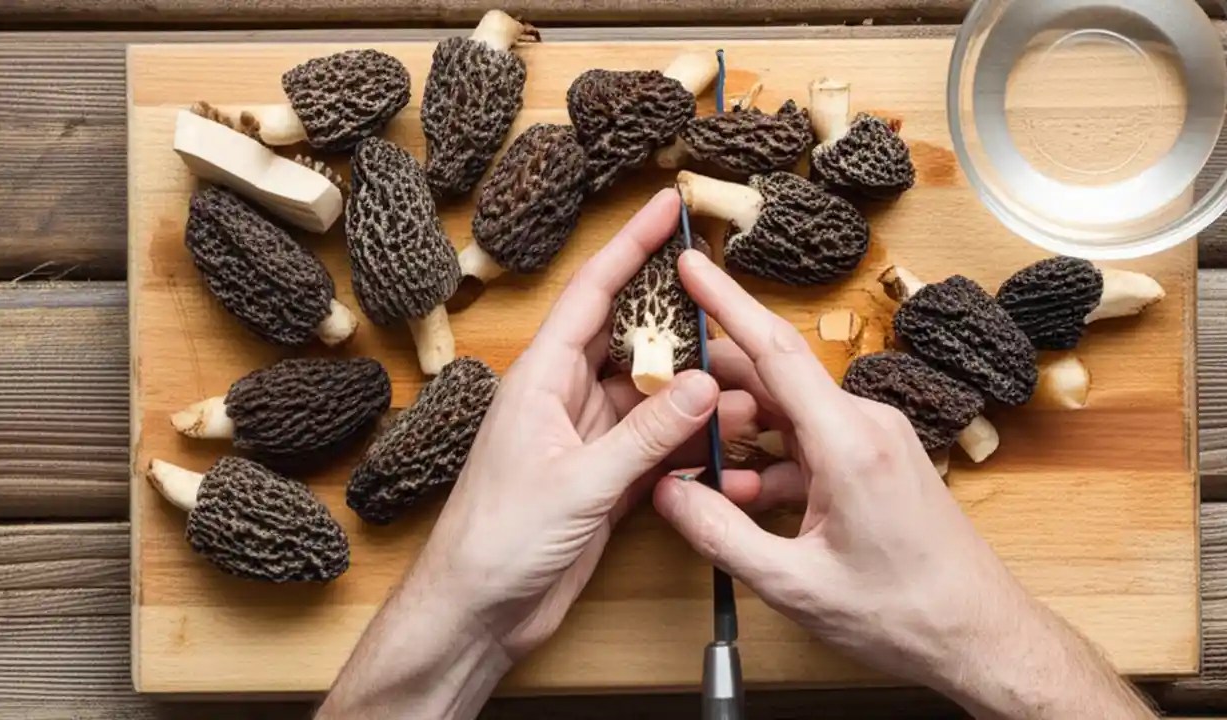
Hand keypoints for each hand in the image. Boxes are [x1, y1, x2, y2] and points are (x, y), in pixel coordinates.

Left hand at [319, 190, 760, 719]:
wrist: (477, 612)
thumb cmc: (497, 540)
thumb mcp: (579, 482)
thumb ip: (646, 434)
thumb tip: (703, 385)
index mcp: (542, 378)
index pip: (593, 293)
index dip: (632, 246)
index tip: (668, 206)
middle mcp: (565, 398)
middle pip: (634, 342)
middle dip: (685, 329)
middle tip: (737, 318)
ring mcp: (587, 439)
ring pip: (653, 397)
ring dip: (697, 397)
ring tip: (748, 398)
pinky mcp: (604, 479)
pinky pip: (656, 444)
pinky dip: (689, 443)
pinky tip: (726, 444)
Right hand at [654, 250, 1155, 719]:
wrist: (979, 635)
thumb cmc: (902, 613)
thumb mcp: (795, 584)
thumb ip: (720, 534)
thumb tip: (666, 493)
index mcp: (849, 442)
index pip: (775, 350)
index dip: (726, 301)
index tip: (691, 262)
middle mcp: (867, 424)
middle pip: (774, 379)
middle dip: (715, 388)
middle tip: (663, 400)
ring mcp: (876, 438)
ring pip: (790, 413)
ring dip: (743, 435)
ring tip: (700, 475)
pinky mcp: (878, 457)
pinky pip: (812, 438)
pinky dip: (773, 458)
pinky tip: (746, 498)